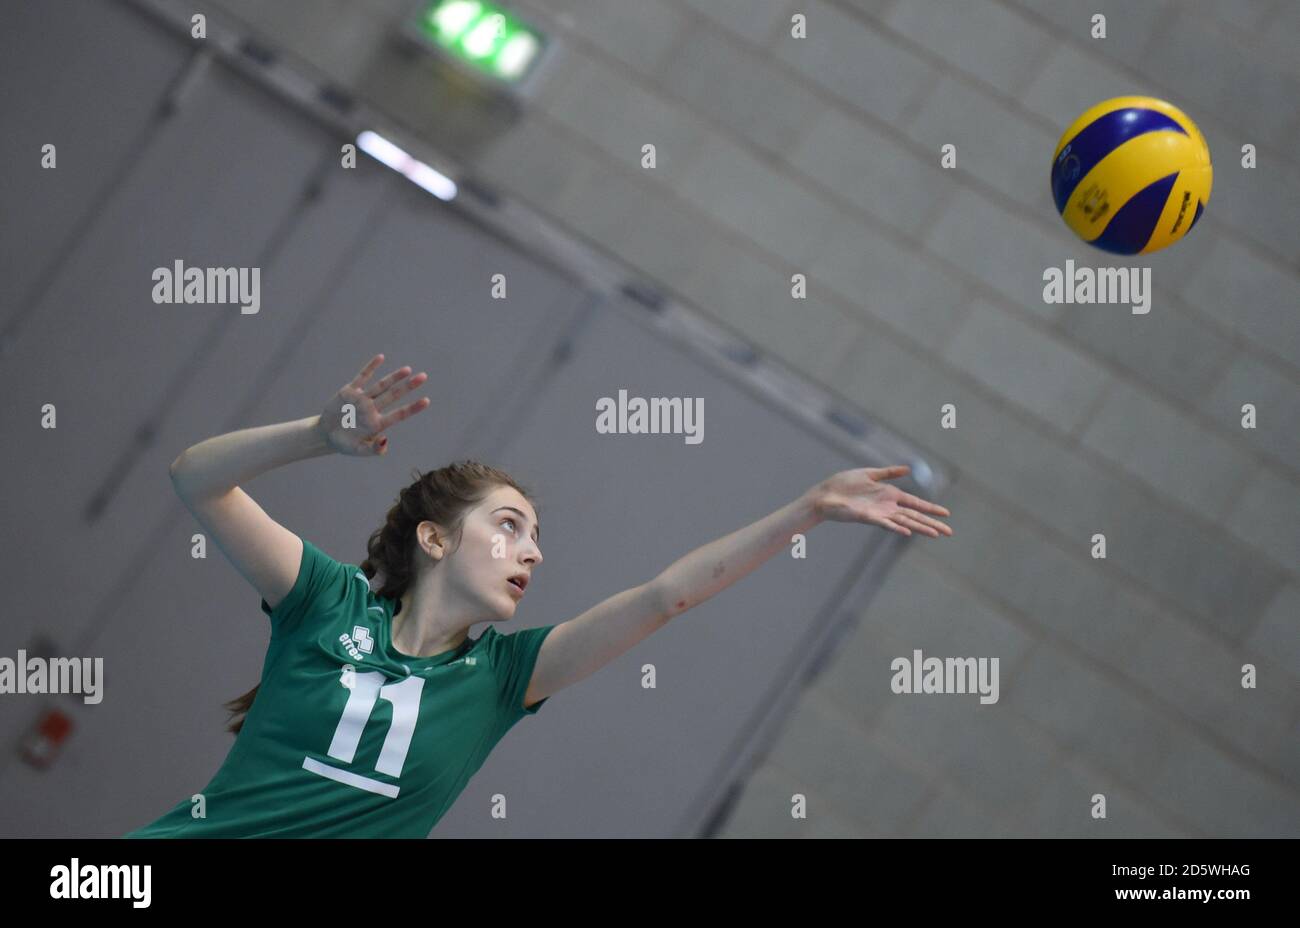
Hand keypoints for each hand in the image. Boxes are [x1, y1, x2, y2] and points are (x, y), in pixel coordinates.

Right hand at [316, 353, 430, 456]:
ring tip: (408, 369)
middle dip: (408, 386)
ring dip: (394, 377)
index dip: (413, 408)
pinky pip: (362, 377)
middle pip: (394, 395)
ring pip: (381, 385)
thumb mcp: (358, 451)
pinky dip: (371, 367)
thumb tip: (385, 441)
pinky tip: (381, 357)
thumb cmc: (346, 445)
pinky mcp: (349, 392)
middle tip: (424, 376)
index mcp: (378, 423)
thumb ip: (372, 449)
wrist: (327, 435)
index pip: (399, 414)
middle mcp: (373, 409)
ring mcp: (362, 399)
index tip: (426, 400)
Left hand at [809, 465, 951, 537]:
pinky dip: (896, 528)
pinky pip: (885, 524)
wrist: (824, 494)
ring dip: (920, 528)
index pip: (915, 503)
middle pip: (914, 516)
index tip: (946, 514)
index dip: (930, 508)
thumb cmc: (843, 485)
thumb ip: (889, 473)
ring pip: (904, 522)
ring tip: (936, 535)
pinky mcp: (867, 517)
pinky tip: (908, 533)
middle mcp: (887, 507)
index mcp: (889, 495)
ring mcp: (878, 514)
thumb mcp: (869, 474)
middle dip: (932, 523)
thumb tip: (909, 469)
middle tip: (950, 532)